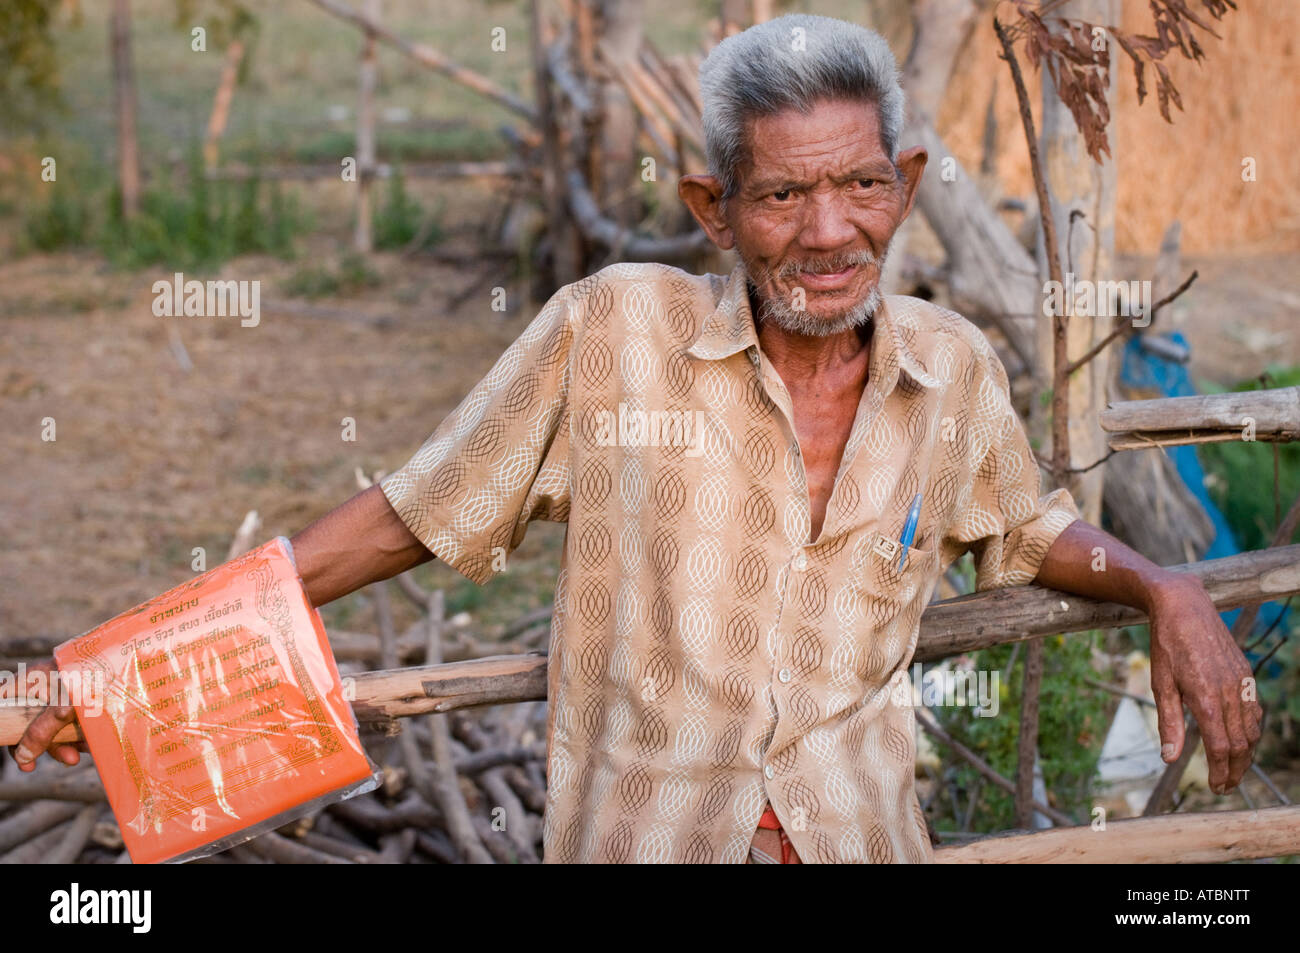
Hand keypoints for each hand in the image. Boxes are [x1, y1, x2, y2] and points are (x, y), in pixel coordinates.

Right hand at [1, 659, 87, 771]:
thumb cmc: (94, 681)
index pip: (5, 700)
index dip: (6, 725)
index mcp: (34, 679)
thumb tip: (23, 758)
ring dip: (68, 742)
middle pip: (32, 719)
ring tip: (82, 751)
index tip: (16, 751)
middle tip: (53, 762)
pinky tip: (93, 743)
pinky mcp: (89, 698)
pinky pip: (79, 720)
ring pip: (58, 723)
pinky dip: (83, 733)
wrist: (134, 672)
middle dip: (46, 744)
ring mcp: (68, 692)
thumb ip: (40, 732)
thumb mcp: (62, 708)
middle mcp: (48, 685)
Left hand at [1147, 574, 1262, 793]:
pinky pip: (1255, 710)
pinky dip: (1251, 731)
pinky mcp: (1246, 674)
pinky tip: (1240, 739)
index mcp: (1207, 698)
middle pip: (1242, 744)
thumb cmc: (1166, 645)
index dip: (1220, 771)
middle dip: (1236, 770)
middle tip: (1225, 787)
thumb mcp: (1161, 684)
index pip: (1221, 747)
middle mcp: (1230, 692)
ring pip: (1252, 729)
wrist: (1184, 607)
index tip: (1216, 788)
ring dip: (1246, 754)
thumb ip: (1169, 723)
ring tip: (1233, 770)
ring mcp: (1242, 682)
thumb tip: (1170, 759)